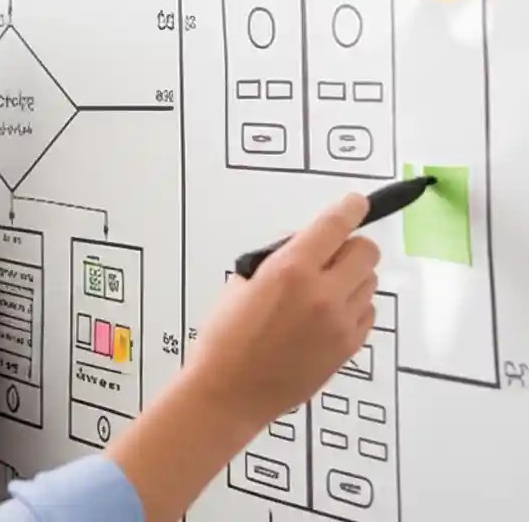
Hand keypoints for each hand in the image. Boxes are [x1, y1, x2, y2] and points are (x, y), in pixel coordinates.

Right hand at [187, 193, 379, 429]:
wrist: (230, 392)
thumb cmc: (224, 338)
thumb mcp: (239, 285)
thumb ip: (277, 262)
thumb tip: (302, 251)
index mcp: (290, 270)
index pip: (334, 225)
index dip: (349, 208)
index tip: (356, 202)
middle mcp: (323, 293)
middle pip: (366, 251)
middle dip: (350, 248)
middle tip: (330, 257)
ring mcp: (341, 323)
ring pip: (369, 282)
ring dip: (351, 278)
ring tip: (322, 293)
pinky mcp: (349, 348)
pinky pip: (367, 313)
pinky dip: (353, 307)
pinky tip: (327, 317)